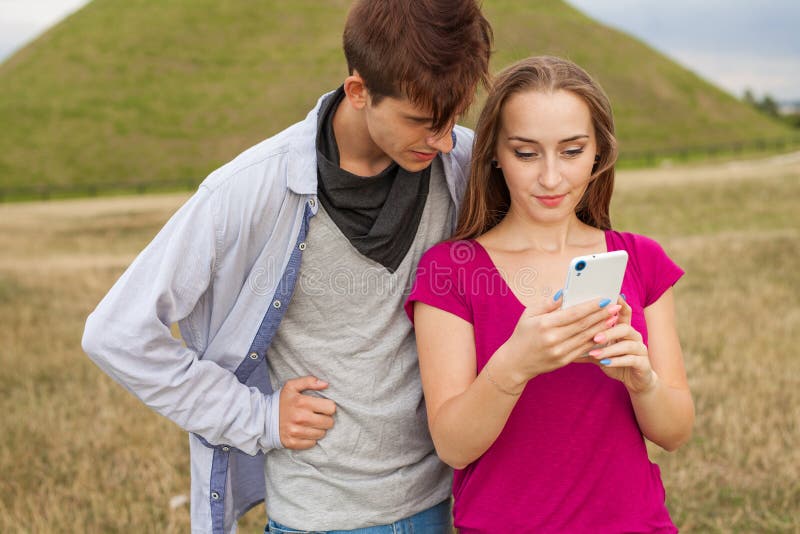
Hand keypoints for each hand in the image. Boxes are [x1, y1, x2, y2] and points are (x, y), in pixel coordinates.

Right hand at [278, 376, 336, 449]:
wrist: (263, 418)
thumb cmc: (282, 401)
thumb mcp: (292, 386)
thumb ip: (309, 381)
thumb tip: (326, 384)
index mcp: (302, 402)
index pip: (330, 408)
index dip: (328, 407)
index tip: (322, 407)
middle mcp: (300, 418)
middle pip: (329, 423)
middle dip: (325, 419)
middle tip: (317, 416)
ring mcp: (296, 432)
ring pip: (322, 434)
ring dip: (318, 429)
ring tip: (310, 424)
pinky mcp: (292, 442)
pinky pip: (312, 443)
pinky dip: (310, 439)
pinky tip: (304, 432)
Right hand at [499, 295, 622, 387]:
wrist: (516, 363)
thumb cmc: (522, 335)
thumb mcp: (529, 314)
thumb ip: (548, 303)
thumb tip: (565, 292)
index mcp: (545, 324)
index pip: (573, 313)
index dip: (591, 306)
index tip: (604, 299)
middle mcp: (553, 339)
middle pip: (583, 325)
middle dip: (601, 315)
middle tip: (615, 307)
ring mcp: (560, 351)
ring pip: (587, 337)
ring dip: (602, 327)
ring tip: (614, 318)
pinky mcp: (564, 361)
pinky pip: (584, 349)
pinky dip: (596, 340)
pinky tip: (604, 333)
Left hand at [589, 297, 656, 393]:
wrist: (634, 379)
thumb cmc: (614, 360)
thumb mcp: (599, 349)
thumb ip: (586, 341)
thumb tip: (563, 335)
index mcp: (624, 328)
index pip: (623, 312)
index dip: (618, 305)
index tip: (606, 300)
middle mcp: (634, 336)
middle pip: (624, 327)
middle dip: (609, 331)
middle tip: (594, 336)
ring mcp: (640, 349)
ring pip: (627, 345)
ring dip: (610, 348)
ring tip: (595, 352)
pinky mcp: (643, 363)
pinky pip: (631, 360)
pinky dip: (616, 361)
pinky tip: (604, 363)